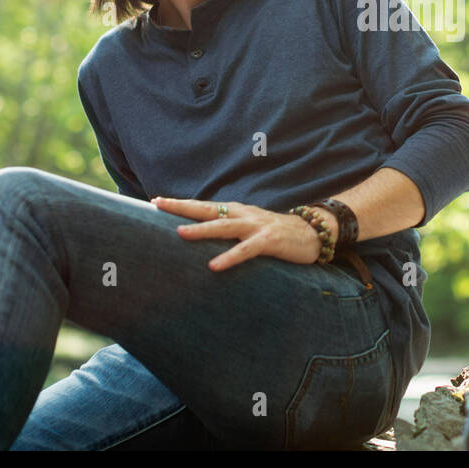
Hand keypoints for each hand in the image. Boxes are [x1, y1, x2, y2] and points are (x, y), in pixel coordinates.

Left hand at [150, 198, 332, 270]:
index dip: (180, 204)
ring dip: (201, 230)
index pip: (204, 206)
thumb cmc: (277, 234)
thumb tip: (203, 237)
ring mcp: (256, 226)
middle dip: (182, 207)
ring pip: (223, 226)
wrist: (313, 232)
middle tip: (157, 205)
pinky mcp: (269, 241)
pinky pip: (246, 250)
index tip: (155, 201)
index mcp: (236, 212)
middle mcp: (243, 215)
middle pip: (207, 209)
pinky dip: (230, 257)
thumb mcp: (250, 229)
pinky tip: (214, 266)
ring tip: (179, 233)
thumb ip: (230, 231)